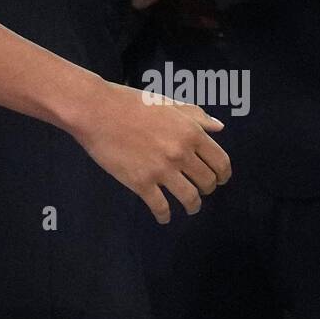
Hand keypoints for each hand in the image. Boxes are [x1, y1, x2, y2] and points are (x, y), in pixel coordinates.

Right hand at [73, 80, 229, 224]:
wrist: (96, 110)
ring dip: (193, 206)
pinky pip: (160, 207)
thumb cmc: (130, 102)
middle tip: (201, 190)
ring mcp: (161, 170)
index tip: (220, 179)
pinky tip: (163, 216)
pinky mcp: (141, 183)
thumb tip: (218, 126)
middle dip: (207, 189)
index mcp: (190, 132)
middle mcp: (181, 153)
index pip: (220, 161)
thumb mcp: (168, 103)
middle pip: (207, 182)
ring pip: (190, 198)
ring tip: (190, 207)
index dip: (223, 174)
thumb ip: (195, 115)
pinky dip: (164, 215)